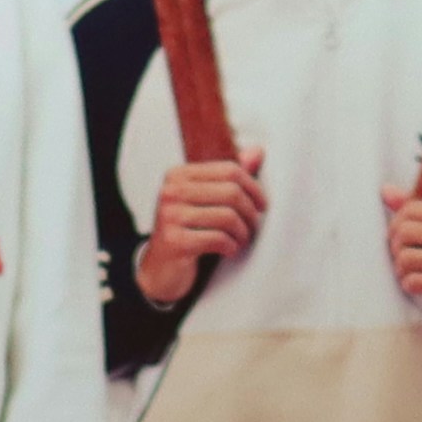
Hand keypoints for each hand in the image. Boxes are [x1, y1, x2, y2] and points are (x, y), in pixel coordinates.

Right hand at [135, 152, 264, 305]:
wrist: (159, 270)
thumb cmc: (187, 232)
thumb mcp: (205, 201)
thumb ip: (229, 177)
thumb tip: (258, 151)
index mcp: (178, 175)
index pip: (229, 170)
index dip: (254, 188)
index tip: (262, 205)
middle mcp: (171, 192)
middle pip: (231, 192)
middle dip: (250, 213)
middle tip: (253, 227)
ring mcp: (170, 216)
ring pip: (228, 217)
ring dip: (243, 233)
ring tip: (241, 240)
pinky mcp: (175, 242)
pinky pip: (218, 239)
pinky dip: (231, 247)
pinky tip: (230, 250)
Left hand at [382, 189, 421, 339]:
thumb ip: (419, 210)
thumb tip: (386, 190)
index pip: (411, 209)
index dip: (396, 225)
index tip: (399, 239)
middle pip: (404, 232)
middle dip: (395, 248)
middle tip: (402, 258)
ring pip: (405, 258)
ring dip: (401, 270)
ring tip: (410, 273)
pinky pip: (413, 282)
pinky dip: (410, 285)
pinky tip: (419, 286)